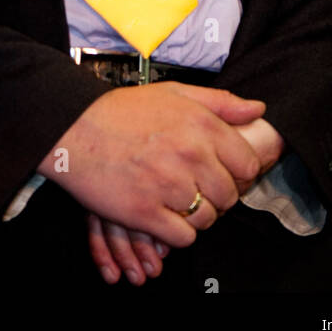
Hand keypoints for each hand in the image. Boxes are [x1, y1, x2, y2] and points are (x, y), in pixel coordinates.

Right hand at [84, 115, 285, 284]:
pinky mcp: (146, 213)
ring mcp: (169, 185)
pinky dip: (176, 233)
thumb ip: (220, 102)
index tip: (222, 172)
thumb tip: (257, 109)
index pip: (247, 165)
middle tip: (194, 188)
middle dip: (216, 195)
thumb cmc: (121, 111)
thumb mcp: (174, 93)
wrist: (74, 130)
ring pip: (207, 219)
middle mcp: (190, 154)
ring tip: (175, 201)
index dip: (237, 172)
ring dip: (196, 216)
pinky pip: (183, 238)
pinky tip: (162, 214)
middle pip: (229, 196)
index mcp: (201, 124)